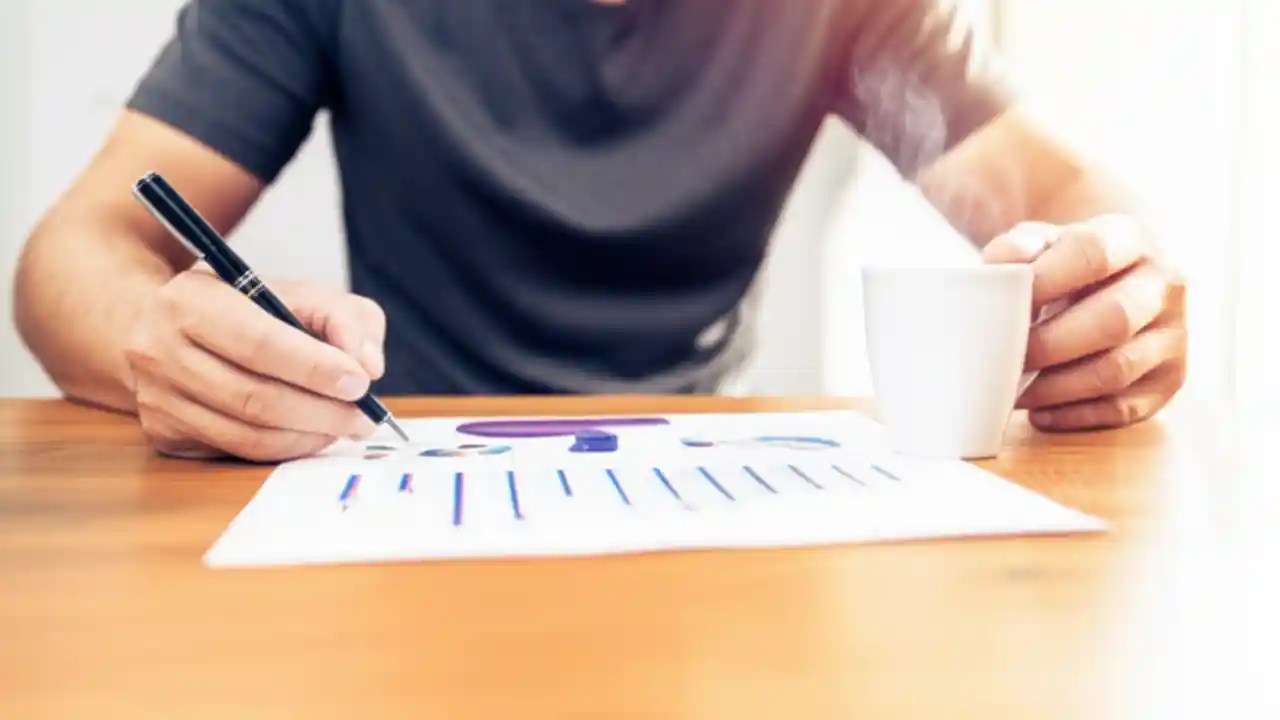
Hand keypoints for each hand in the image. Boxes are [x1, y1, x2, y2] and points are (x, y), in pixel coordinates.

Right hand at [124, 269, 386, 460]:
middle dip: (322, 412)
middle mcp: (159, 350)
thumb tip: (369, 366)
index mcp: (189, 301)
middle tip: (364, 416)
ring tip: (344, 426)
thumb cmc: (247, 308)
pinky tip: (309, 433)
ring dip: (308, 436)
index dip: (315, 368)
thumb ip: (345, 318)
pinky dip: (284, 448)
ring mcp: (156, 398)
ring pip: (247, 435)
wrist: (170, 327)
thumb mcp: (299, 293)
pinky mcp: (163, 434)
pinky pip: (236, 452)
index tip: (361, 382)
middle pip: (254, 397)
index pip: (259, 343)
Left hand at [983, 215, 1186, 430]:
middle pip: (1112, 320)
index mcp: (1131, 238)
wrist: (1110, 283)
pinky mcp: (1170, 379)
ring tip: (1013, 391)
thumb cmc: (1062, 266)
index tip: (1005, 303)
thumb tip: (999, 272)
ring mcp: (1174, 335)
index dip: (1045, 281)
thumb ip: (1016, 249)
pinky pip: (1122, 409)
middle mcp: (1164, 284)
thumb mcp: (1040, 243)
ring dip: (1054, 388)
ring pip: (1115, 371)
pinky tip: (1039, 413)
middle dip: (1047, 346)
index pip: (1093, 254)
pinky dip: (1074, 416)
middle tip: (1003, 359)